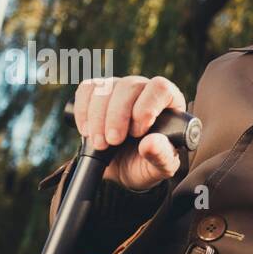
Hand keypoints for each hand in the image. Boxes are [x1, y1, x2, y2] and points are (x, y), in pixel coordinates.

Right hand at [74, 76, 186, 190]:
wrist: (125, 167)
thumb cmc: (148, 164)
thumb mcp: (159, 167)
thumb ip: (161, 156)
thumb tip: (150, 143)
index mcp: (169, 102)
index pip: (160, 88)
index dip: (146, 108)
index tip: (137, 133)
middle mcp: (145, 89)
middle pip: (129, 86)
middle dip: (117, 115)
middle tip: (113, 141)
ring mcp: (120, 88)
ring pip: (105, 87)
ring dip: (97, 117)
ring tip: (100, 144)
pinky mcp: (97, 92)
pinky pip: (86, 89)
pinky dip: (83, 111)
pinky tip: (87, 131)